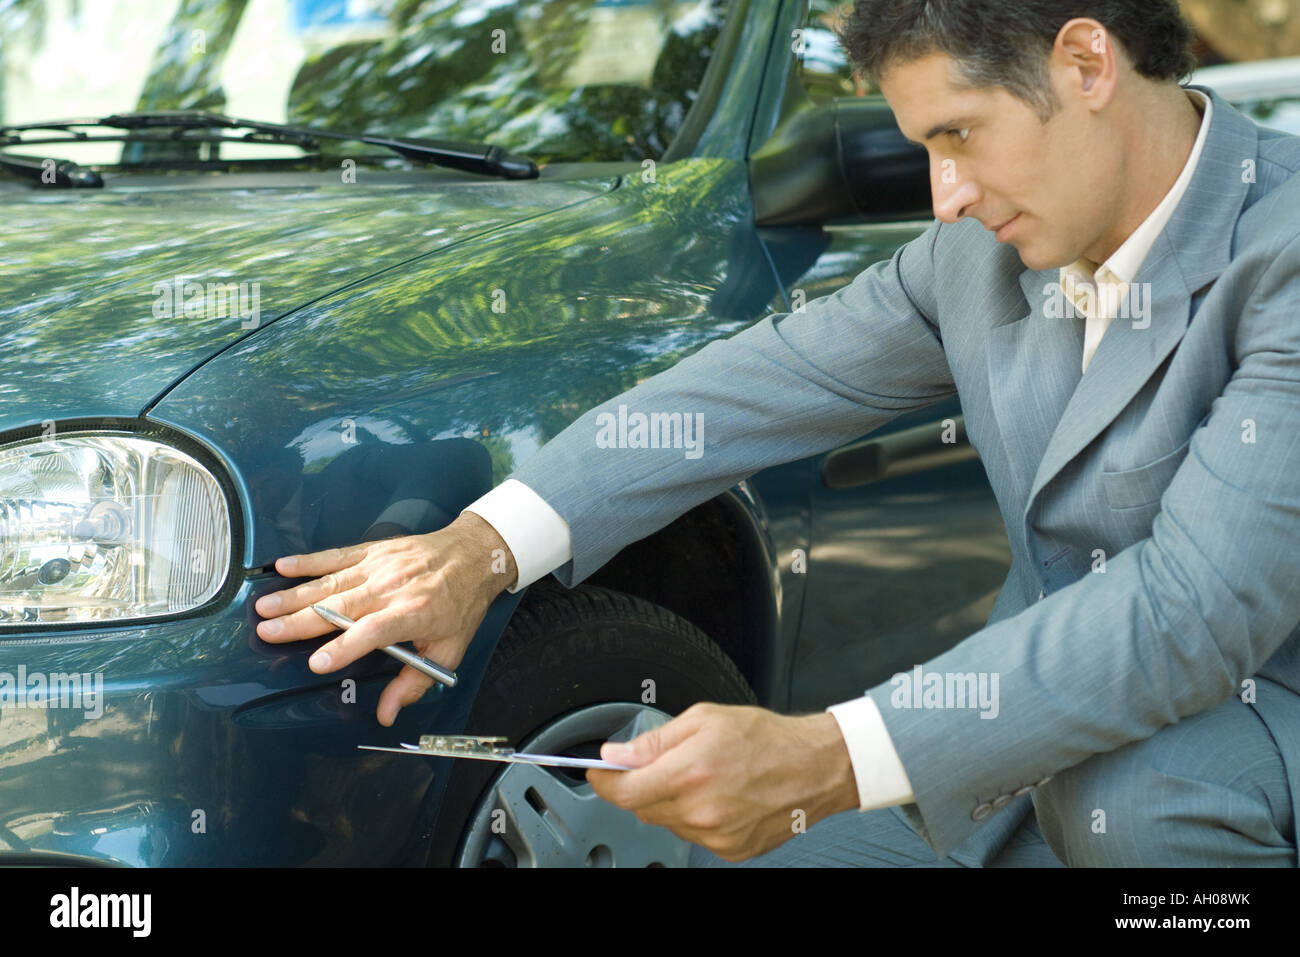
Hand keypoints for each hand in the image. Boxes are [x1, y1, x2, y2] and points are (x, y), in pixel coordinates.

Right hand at [253, 511, 516, 725]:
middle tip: (267, 632)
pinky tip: (283, 567)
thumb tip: (387, 713)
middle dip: (300, 622)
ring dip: (294, 595)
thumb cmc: (462, 602)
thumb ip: (415, 683)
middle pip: (340, 608)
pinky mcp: (373, 552)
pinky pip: (336, 556)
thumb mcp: (450, 650)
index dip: (344, 648)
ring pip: (331, 583)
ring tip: (264, 606)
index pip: (372, 632)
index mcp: (413, 613)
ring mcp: (380, 567)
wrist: (475, 554)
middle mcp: (392, 588)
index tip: (316, 663)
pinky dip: (309, 561)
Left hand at [586, 703, 859, 861]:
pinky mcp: (731, 850)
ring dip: (672, 802)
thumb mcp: (704, 719)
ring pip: (669, 823)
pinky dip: (696, 817)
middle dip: (643, 786)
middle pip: (643, 809)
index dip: (604, 782)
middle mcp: (700, 810)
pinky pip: (694, 835)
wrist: (815, 767)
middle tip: (665, 764)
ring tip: (702, 777)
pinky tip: (718, 796)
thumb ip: (655, 741)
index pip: (624, 792)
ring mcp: (716, 835)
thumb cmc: (766, 738)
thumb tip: (617, 755)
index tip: (599, 772)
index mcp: (690, 773)